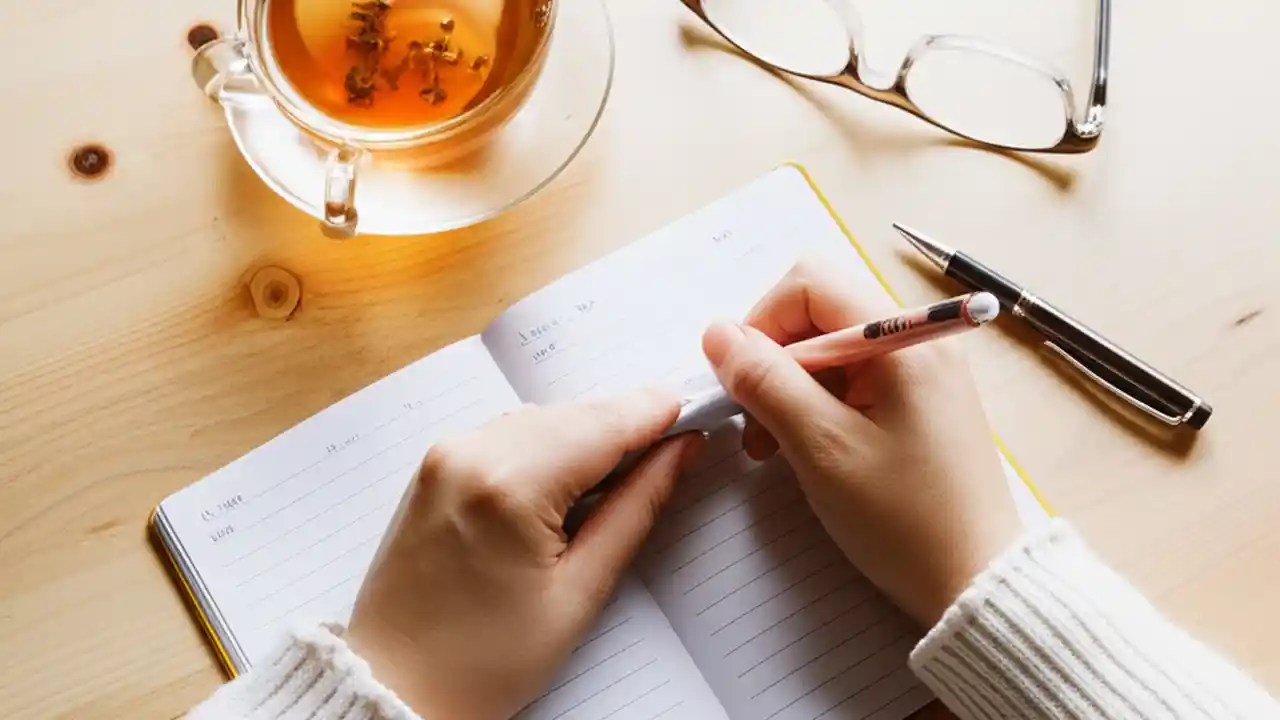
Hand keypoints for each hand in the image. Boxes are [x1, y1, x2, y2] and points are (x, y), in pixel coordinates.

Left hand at [347, 391, 703, 719]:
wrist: (394, 684)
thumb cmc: (483, 662)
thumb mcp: (579, 593)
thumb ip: (635, 510)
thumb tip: (678, 453)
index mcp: (510, 487)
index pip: (604, 424)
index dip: (656, 413)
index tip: (696, 411)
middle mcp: (471, 454)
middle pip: (574, 414)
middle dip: (626, 422)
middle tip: (674, 443)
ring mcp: (446, 455)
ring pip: (542, 418)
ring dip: (587, 433)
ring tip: (625, 470)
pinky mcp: (435, 465)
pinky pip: (508, 432)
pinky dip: (549, 442)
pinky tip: (571, 476)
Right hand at [701, 260, 1020, 625]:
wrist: (976, 583)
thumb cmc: (905, 520)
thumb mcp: (821, 447)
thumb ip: (766, 381)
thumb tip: (718, 333)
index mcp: (903, 338)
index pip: (810, 283)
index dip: (763, 322)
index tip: (742, 379)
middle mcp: (917, 340)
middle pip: (818, 313)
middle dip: (774, 360)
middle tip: (755, 423)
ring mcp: (921, 372)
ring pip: (830, 350)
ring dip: (790, 389)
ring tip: (773, 447)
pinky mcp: (919, 404)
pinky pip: (853, 380)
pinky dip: (817, 407)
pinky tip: (805, 450)